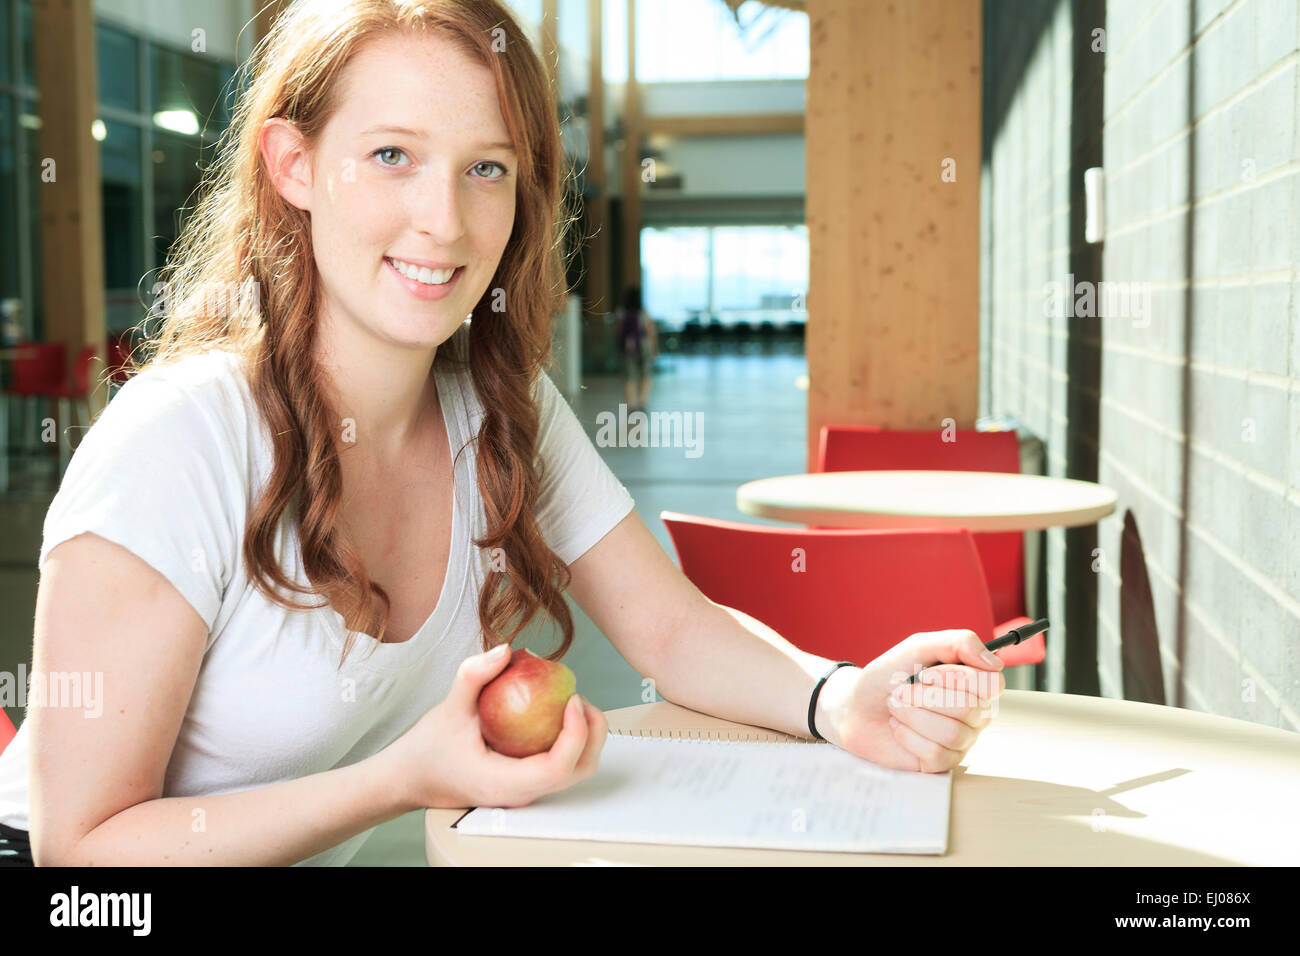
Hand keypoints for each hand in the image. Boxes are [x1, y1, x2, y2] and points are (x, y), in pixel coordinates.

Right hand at [385, 644, 607, 809]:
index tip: (572, 698)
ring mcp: (527, 791)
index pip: (558, 767)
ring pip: (576, 770)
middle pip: (579, 770)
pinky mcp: (527, 783)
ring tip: (570, 701)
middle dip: (592, 732)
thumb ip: (473, 675)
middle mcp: (522, 793)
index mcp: (505, 784)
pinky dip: (571, 739)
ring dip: (585, 735)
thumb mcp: (448, 707)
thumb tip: (506, 649)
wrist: (411, 778)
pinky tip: (555, 710)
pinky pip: (562, 764)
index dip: (576, 733)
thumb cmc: (427, 749)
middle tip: (577, 696)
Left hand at [825, 630, 1005, 771]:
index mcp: (973, 684)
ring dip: (913, 715)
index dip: (957, 678)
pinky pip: (937, 754)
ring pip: (953, 734)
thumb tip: (994, 662)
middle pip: (971, 709)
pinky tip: (898, 728)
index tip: (926, 674)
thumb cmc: (887, 677)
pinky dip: (908, 736)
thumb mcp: (917, 647)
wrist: (854, 706)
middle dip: (925, 697)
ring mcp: (959, 740)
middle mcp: (973, 714)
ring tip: (897, 707)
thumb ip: (958, 643)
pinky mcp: (940, 763)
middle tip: (902, 691)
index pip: (993, 683)